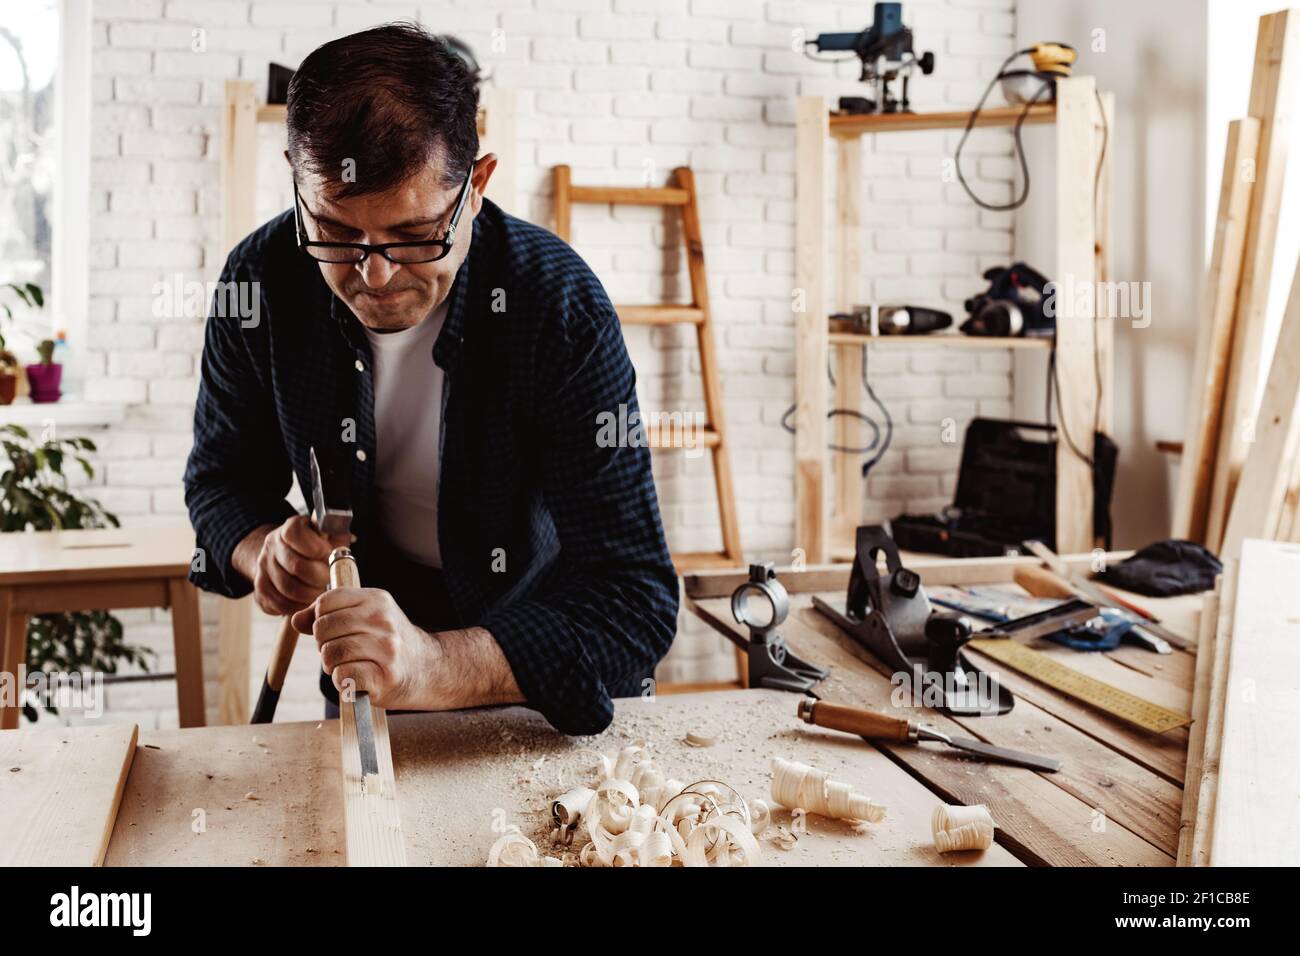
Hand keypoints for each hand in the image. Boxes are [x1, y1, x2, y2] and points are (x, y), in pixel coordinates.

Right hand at [233, 515, 350, 616]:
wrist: (285, 556)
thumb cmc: (316, 546)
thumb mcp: (329, 535)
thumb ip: (337, 537)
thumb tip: (349, 545)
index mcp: (290, 528)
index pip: (295, 535)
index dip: (316, 548)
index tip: (329, 556)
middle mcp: (272, 545)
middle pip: (296, 566)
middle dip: (319, 577)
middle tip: (330, 581)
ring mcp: (263, 567)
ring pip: (288, 588)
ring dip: (310, 595)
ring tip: (321, 593)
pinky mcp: (261, 588)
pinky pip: (279, 603)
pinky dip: (297, 606)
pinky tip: (307, 601)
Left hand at [291, 586, 439, 709]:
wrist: (429, 668)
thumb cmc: (390, 643)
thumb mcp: (366, 618)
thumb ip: (330, 615)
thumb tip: (296, 620)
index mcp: (377, 599)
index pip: (326, 602)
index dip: (320, 619)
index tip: (334, 630)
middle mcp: (383, 620)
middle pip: (324, 629)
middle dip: (324, 644)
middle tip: (341, 652)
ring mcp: (386, 649)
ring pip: (331, 654)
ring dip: (331, 665)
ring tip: (348, 665)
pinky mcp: (385, 677)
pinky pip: (343, 676)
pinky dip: (342, 681)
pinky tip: (356, 679)